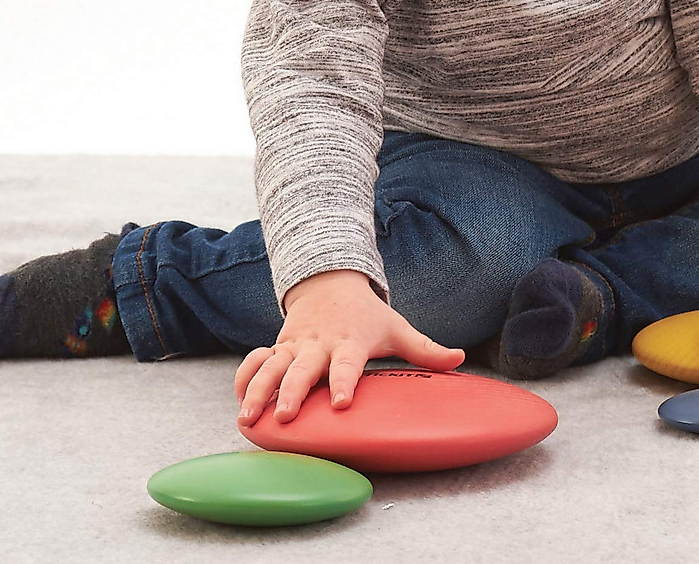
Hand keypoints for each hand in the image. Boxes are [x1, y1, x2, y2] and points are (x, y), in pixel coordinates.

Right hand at [234, 268, 464, 425]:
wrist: (330, 281)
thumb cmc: (367, 314)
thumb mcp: (396, 327)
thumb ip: (425, 348)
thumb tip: (460, 359)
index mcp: (349, 342)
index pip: (348, 364)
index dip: (344, 382)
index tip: (343, 403)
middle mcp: (319, 344)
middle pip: (303, 368)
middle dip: (294, 391)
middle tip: (286, 415)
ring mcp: (294, 345)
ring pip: (272, 366)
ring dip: (258, 390)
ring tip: (248, 418)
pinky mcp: (278, 346)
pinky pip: (256, 360)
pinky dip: (244, 376)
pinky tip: (237, 398)